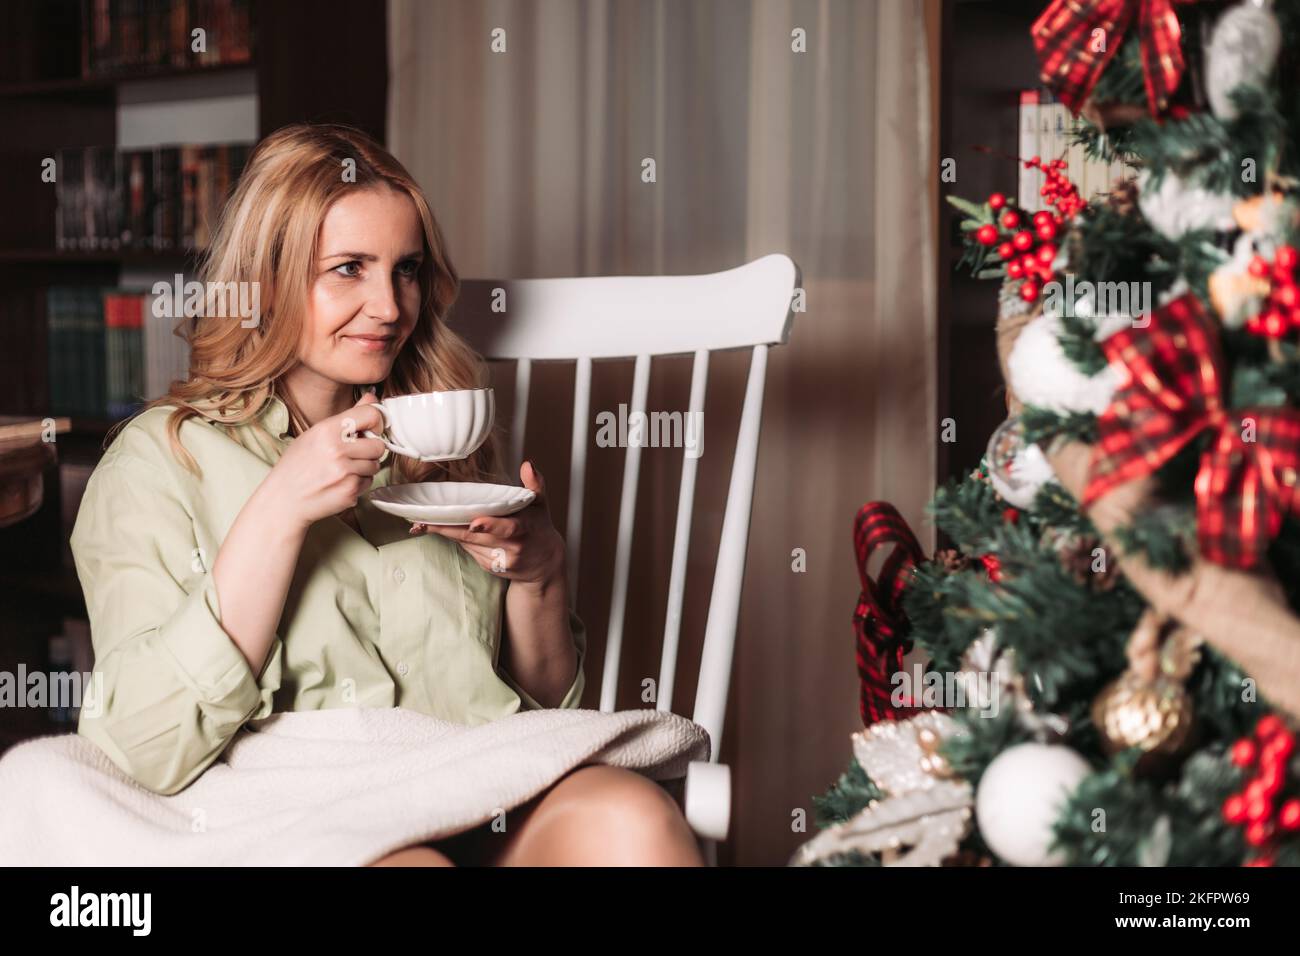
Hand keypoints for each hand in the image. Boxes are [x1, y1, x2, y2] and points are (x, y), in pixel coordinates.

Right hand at [260, 392, 387, 530]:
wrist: (283, 500)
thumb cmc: (298, 465)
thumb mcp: (316, 433)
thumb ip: (348, 417)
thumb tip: (372, 396)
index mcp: (327, 430)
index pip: (371, 414)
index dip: (377, 422)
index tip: (371, 429)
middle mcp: (337, 450)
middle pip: (379, 445)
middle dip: (371, 450)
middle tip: (354, 454)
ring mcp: (344, 473)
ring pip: (375, 465)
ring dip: (365, 468)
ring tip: (343, 469)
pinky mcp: (349, 492)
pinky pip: (369, 482)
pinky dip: (359, 483)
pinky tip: (340, 482)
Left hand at [412, 460, 565, 591]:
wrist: (543, 564)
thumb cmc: (538, 528)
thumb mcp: (540, 505)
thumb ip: (535, 484)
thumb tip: (527, 464)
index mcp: (524, 530)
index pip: (508, 528)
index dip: (490, 526)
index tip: (474, 522)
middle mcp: (511, 548)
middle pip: (475, 538)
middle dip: (449, 529)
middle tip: (424, 521)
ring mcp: (499, 560)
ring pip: (466, 543)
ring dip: (444, 533)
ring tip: (421, 524)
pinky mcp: (489, 566)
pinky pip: (467, 548)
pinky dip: (454, 537)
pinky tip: (440, 529)